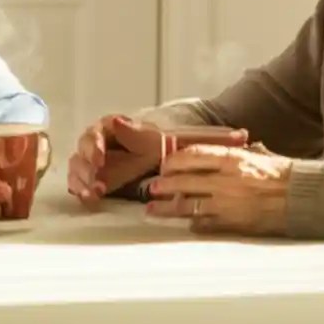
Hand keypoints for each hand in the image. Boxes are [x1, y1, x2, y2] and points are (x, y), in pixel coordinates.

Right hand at [66, 114, 248, 206]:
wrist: (146, 149)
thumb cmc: (165, 144)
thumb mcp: (188, 140)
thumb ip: (213, 138)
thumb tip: (245, 135)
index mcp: (122, 124)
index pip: (104, 126)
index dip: (99, 139)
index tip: (102, 152)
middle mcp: (103, 137)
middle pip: (86, 143)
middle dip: (88, 159)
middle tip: (97, 172)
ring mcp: (92, 155)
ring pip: (79, 162)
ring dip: (83, 177)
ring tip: (94, 192)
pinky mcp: (90, 172)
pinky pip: (78, 178)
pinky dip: (80, 187)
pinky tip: (90, 199)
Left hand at [147, 144, 293, 235]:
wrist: (303, 198)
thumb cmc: (284, 175)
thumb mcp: (258, 155)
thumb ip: (235, 155)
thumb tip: (216, 154)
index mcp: (232, 159)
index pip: (192, 155)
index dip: (173, 160)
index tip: (164, 165)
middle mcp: (225, 180)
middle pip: (182, 181)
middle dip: (163, 185)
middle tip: (151, 188)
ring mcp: (226, 203)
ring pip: (186, 205)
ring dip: (167, 208)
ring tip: (153, 209)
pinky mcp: (232, 224)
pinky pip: (203, 224)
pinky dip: (193, 224)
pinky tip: (187, 224)